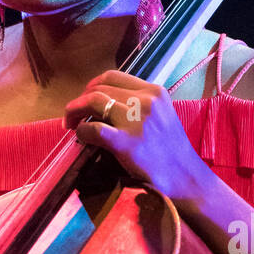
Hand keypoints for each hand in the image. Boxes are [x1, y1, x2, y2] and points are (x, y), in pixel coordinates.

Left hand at [62, 70, 209, 201]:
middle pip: (100, 88)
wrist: (184, 177)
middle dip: (80, 100)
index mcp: (154, 92)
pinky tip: (81, 137)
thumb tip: (103, 103)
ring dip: (74, 111)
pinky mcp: (127, 142)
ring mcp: (136, 121)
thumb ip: (137, 105)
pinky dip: (81, 131)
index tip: (84, 98)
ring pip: (94, 102)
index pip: (113, 76)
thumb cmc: (169, 150)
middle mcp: (146, 101)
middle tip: (71, 116)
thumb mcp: (160, 116)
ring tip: (69, 124)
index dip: (92, 86)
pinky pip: (93, 129)